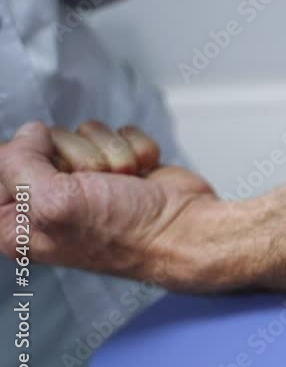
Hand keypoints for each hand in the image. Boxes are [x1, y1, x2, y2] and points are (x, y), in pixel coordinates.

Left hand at [0, 121, 251, 291]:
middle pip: (45, 142)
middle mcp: (48, 201)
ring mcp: (87, 183)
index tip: (53, 178)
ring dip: (111, 155)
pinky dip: (133, 151)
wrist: (186, 230)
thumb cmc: (126, 233)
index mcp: (16, 222)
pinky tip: (141, 177)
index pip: (3, 162)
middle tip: (96, 187)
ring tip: (124, 185)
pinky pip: (116, 133)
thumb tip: (29, 133)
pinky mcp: (119, 167)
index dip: (30, 160)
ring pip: (84, 134)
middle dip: (79, 158)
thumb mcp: (53, 203)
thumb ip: (19, 162)